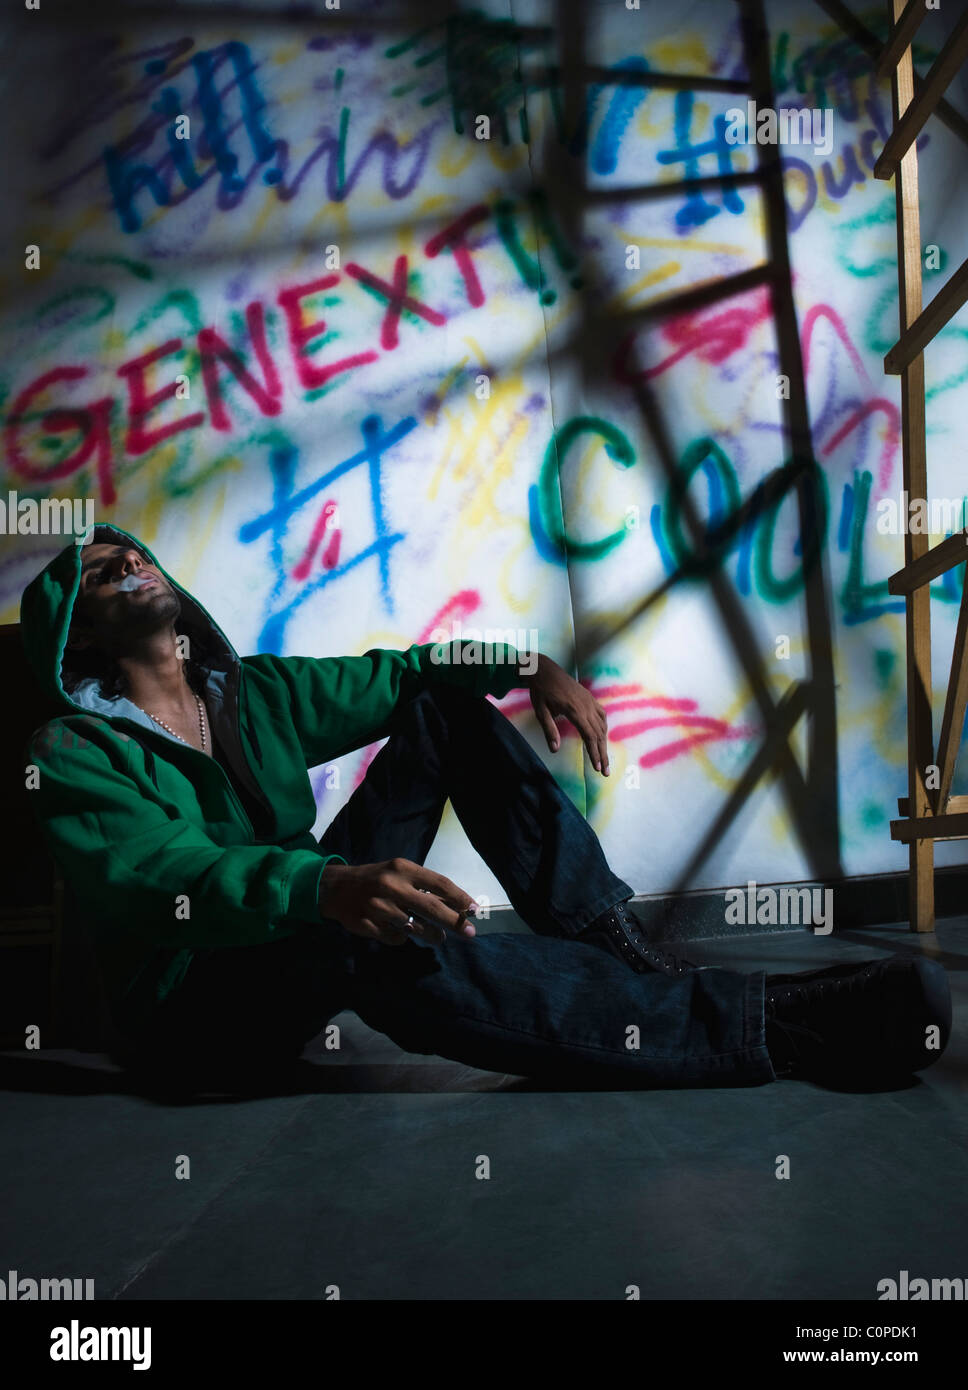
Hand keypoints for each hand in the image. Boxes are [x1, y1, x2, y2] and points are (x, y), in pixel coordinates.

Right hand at [319, 859, 478, 945]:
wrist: (337, 888)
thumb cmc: (378, 879)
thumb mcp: (401, 874)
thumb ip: (426, 888)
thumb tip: (458, 906)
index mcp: (402, 869)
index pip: (439, 883)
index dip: (459, 898)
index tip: (475, 910)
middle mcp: (391, 886)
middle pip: (431, 908)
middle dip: (454, 923)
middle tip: (469, 933)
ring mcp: (377, 906)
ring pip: (415, 928)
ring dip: (430, 935)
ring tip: (436, 937)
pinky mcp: (366, 924)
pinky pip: (396, 938)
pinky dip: (402, 938)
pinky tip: (397, 930)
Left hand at [527, 653, 609, 774]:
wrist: (545, 670)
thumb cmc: (540, 691)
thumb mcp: (541, 711)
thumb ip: (549, 730)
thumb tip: (554, 750)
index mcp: (574, 710)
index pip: (589, 736)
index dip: (594, 753)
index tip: (597, 767)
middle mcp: (586, 706)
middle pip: (599, 734)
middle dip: (602, 754)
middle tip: (605, 772)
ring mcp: (590, 701)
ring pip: (602, 726)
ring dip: (604, 743)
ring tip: (604, 759)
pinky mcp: (589, 698)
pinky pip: (601, 715)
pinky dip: (604, 727)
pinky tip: (603, 736)